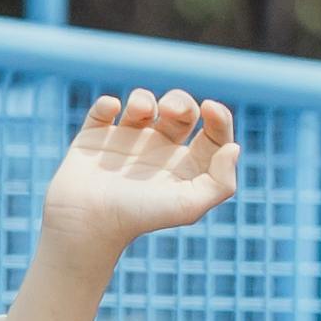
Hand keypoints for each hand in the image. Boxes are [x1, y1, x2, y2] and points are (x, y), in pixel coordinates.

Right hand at [3, 91, 240, 320]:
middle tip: (170, 110)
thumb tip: (233, 148)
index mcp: (185, 167)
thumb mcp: (189, 206)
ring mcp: (126, 142)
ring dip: (144, 98)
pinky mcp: (96, 137)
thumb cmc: (140, 217)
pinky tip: (112, 111)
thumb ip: (220, 182)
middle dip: (180, 101)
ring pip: (144, 103)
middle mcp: (159, 151)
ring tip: (139, 111)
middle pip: (181, 111)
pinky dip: (108, 104)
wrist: (88, 222)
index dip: (219, 117)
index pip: (213, 135)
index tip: (211, 108)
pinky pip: (104, 109)